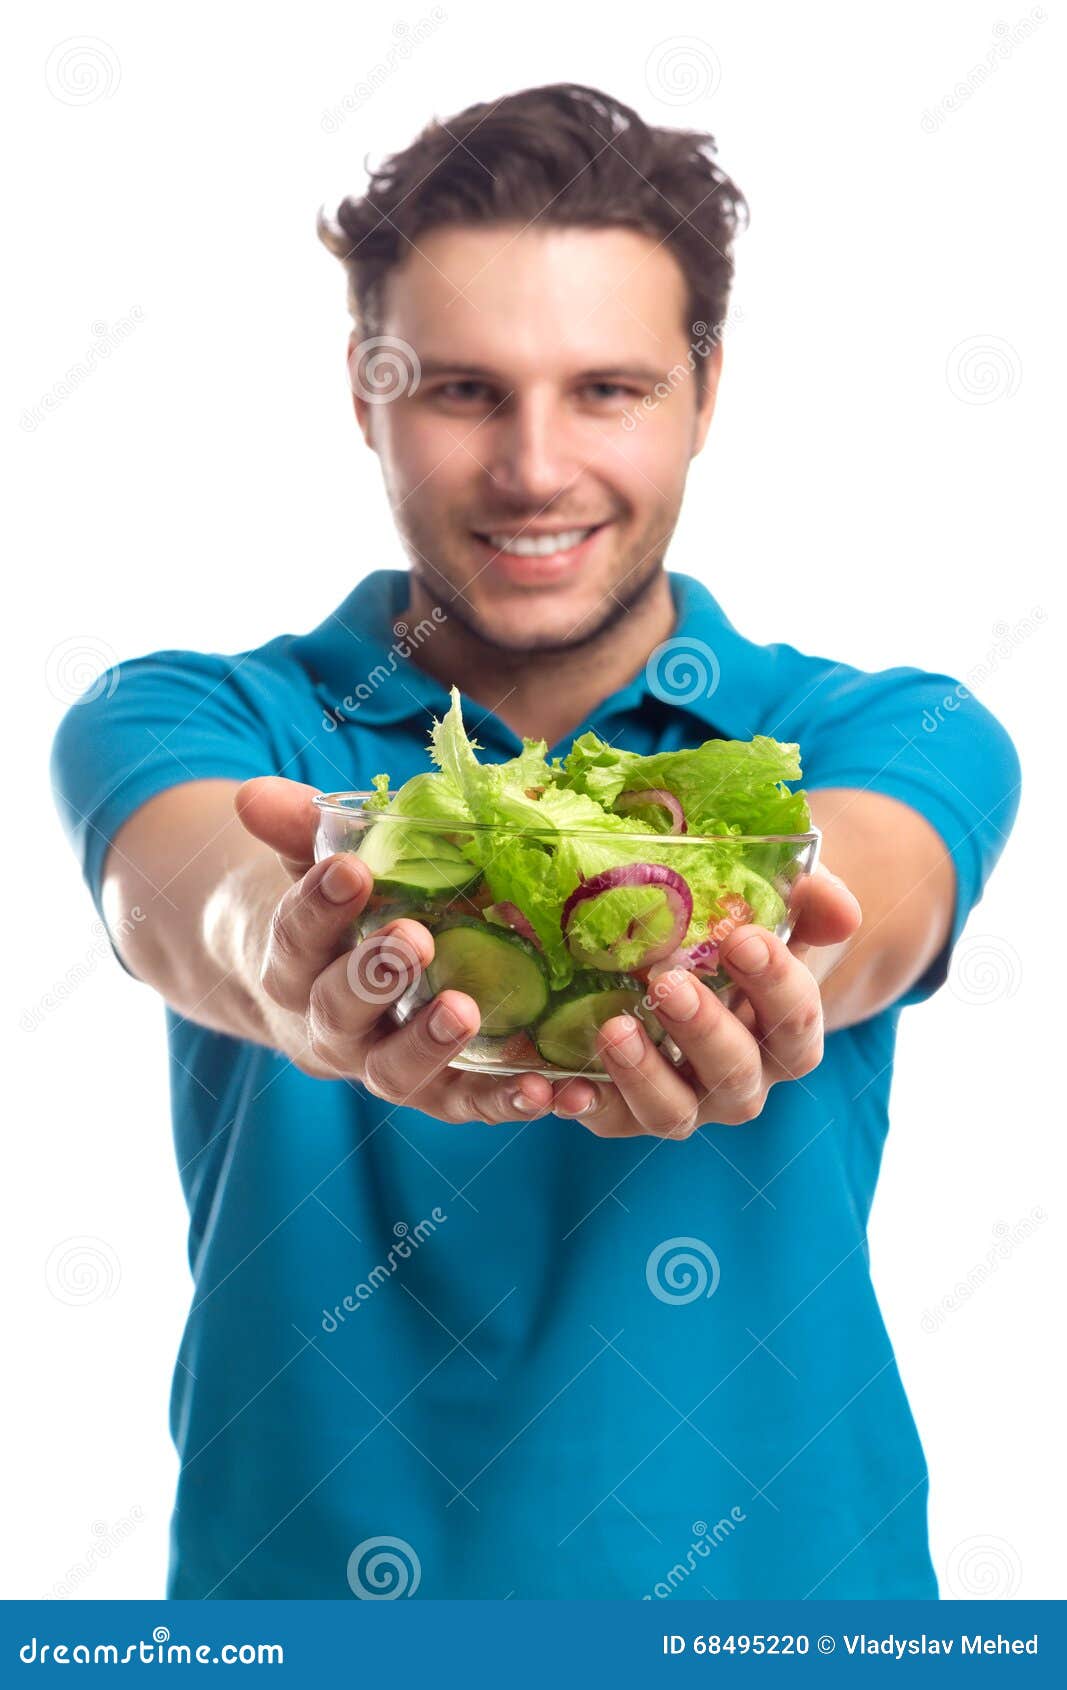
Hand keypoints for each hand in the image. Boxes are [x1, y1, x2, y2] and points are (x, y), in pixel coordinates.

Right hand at [234, 777, 558, 1122]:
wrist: (338, 994)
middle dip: (374, 976)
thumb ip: (299, 826)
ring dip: (428, 1043)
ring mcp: (379, 1064)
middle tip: (413, 940)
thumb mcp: (318, 861)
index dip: (318, 906)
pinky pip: (465, 1104)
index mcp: (294, 964)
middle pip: (338, 1010)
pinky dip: (502, 1102)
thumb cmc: (342, 911)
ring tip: (465, 1010)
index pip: (294, 936)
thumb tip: (252, 793)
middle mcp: (328, 1025)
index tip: (351, 870)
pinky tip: (544, 1088)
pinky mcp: (436, 1094)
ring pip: (393, 1071)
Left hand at [550, 865, 862, 1138]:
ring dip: (644, 1076)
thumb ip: (811, 901)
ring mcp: (685, 1102)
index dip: (776, 985)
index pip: (796, 1023)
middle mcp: (740, 1080)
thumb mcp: (777, 909)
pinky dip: (584, 1105)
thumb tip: (842, 909)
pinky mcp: (626, 1112)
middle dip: (703, 1031)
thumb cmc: (737, 935)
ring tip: (612, 1029)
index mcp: (784, 1035)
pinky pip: (607, 1121)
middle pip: (735, 1075)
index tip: (744, 938)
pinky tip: (560, 1088)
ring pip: (674, 1113)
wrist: (688, 969)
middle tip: (667, 983)